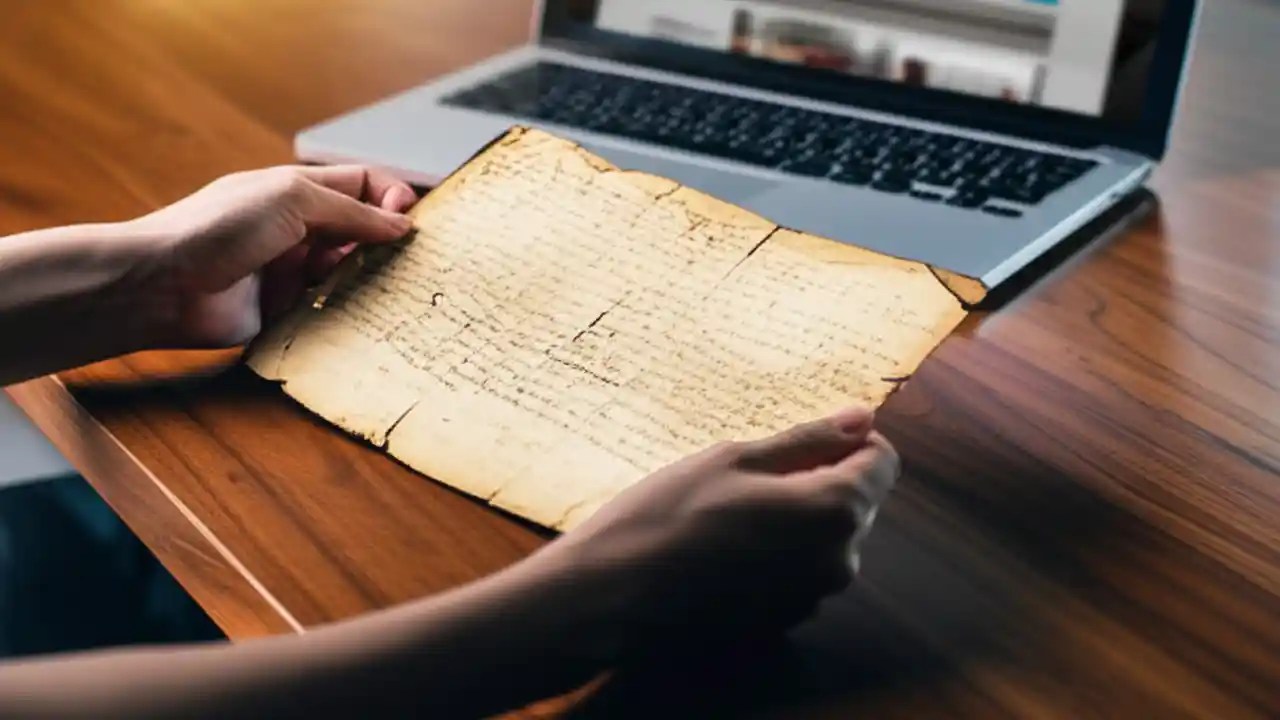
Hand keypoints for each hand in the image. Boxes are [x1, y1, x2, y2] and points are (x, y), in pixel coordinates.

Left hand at [127, 165, 416, 347]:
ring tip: (390, 293)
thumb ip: (351, 211)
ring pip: (350, 275)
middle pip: (362, 233)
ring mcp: (292, 271)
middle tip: (413, 264)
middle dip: (388, 245)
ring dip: (370, 282)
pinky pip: (328, 312)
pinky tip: (363, 319)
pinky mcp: (285, 312)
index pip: (363, 186)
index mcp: (300, 192)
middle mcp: (299, 230)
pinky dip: (347, 315)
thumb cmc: (216, 228)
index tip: (409, 223)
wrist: (161, 285)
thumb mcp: (291, 200)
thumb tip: (402, 225)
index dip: (391, 199)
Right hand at [536, 407, 899, 654]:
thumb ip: (807, 440)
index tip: (796, 442)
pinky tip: (723, 550)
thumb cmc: (666, 516)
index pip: (882, 461)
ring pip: (824, 538)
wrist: (611, 596)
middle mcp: (837, 562)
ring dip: (795, 520)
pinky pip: (798, 571)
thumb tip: (862, 417)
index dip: (845, 442)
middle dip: (818, 481)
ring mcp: (811, 599)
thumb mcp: (733, 459)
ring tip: (728, 515)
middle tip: (748, 478)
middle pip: (855, 502)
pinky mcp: (783, 622)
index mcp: (834, 511)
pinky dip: (775, 555)